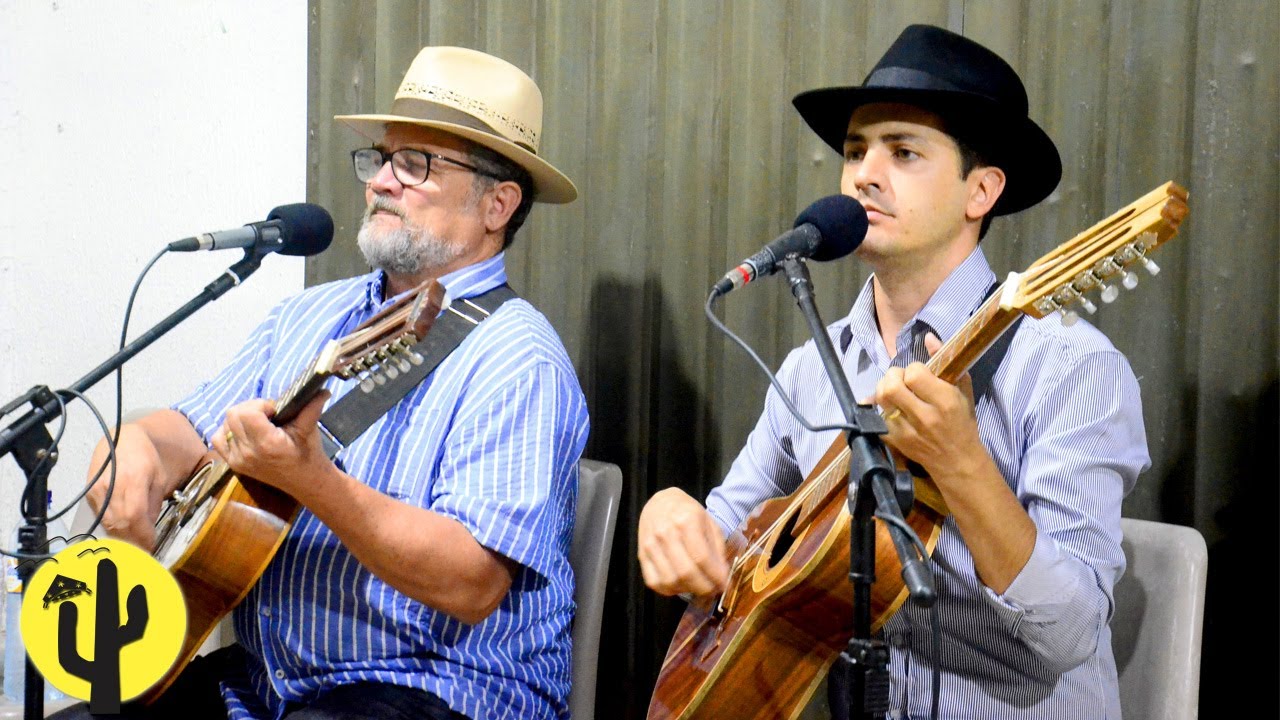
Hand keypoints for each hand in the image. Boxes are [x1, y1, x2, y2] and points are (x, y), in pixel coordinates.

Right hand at [86, 424, 167, 551]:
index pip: (134, 516)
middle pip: (119, 524)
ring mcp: (97, 491)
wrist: (120, 440)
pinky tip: (123, 534)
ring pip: (108, 525)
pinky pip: (101, 518)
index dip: (142, 536)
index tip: (151, 547)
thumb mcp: (158, 478)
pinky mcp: (89, 495)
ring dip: (122, 540)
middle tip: (144, 556)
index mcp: (132, 479)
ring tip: (135, 549)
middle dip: (133, 543)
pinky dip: (112, 530)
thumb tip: (149, 531)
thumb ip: (153, 505)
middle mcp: (111, 486)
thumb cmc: (145, 457)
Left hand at [210, 391, 332, 496]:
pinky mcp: (233, 464)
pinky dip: (227, 431)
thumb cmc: (308, 454)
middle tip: (267, 415)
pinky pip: (218, 440)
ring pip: (225, 425)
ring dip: (240, 419)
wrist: (304, 481)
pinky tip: (243, 432)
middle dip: (250, 408)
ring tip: (257, 424)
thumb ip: (311, 407)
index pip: (247, 412)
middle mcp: (248, 452)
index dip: (261, 405)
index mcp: (267, 443)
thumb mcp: (309, 429)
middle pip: (233, 415)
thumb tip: (322, 389)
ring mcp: (238, 460)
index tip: (274, 411)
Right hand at [638, 487, 728, 596]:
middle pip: (685, 572)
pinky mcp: (641, 555)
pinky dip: (669, 590)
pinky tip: (680, 584)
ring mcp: (650, 545)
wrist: (660, 503)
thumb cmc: (688, 513)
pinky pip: (654, 582)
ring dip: (688, 590)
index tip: (724, 584)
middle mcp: (665, 533)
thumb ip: (717, 549)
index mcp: (686, 521)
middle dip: (704, 588)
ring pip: (669, 580)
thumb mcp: (709, 523)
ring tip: (698, 587)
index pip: (701, 558)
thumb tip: (721, 576)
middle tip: (713, 590)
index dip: (715, 576)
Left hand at [874, 333, 984, 477]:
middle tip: (901, 379)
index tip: (920, 373)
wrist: (957, 461)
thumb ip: (946, 363)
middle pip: (891, 386)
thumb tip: (928, 337)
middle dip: (893, 375)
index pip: (914, 374)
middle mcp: (924, 416)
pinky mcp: (894, 442)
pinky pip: (875, 418)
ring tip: (894, 390)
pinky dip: (877, 408)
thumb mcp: (963, 390)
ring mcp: (906, 431)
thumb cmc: (963, 423)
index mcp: (944, 401)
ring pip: (880, 400)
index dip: (914, 369)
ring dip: (884, 389)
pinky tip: (888, 406)